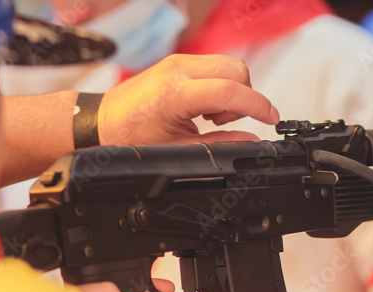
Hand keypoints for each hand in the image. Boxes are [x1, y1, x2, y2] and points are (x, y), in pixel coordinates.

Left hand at [98, 54, 280, 145]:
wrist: (101, 122)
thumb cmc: (129, 137)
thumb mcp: (176, 149)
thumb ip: (218, 146)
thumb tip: (250, 143)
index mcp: (176, 93)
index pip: (231, 91)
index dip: (257, 106)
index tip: (271, 118)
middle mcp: (179, 70)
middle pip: (236, 70)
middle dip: (243, 97)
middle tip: (223, 122)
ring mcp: (178, 61)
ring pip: (228, 65)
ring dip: (232, 91)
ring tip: (210, 116)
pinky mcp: (178, 61)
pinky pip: (214, 66)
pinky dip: (219, 85)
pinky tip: (202, 106)